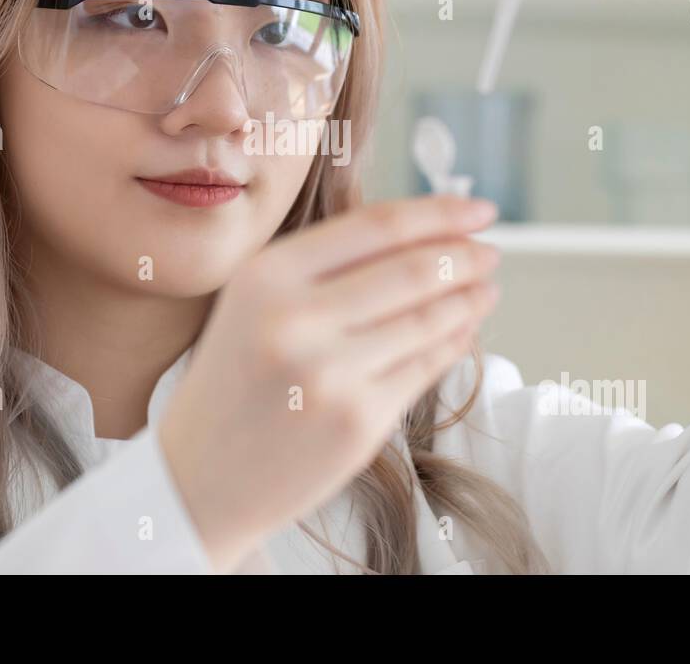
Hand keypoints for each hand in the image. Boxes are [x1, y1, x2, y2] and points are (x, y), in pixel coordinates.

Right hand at [157, 194, 501, 572]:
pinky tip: (464, 329)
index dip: (439, 214)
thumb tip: (426, 233)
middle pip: (411, 270)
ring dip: (468, 299)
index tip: (479, 210)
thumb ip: (324, 266)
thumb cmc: (236, 381)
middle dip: (464, 257)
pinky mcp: (357, 423)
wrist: (200, 478)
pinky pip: (424, 368)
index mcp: (266, 276)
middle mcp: (295, 320)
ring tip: (486, 288)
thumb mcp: (255, 304)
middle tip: (489, 251)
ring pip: (426, 320)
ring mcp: (329, 375)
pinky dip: (453, 343)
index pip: (376, 227)